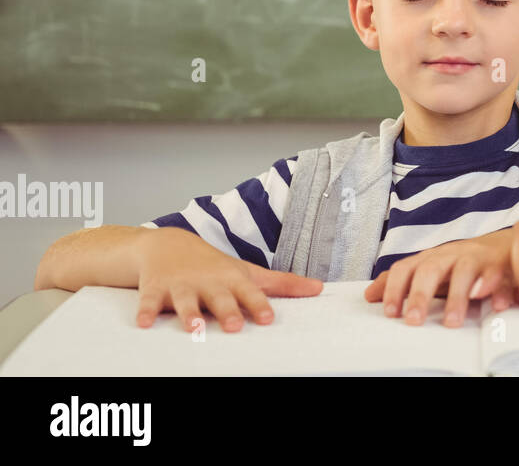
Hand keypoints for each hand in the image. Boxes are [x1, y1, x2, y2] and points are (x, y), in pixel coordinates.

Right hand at [135, 227, 322, 332]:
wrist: (169, 244)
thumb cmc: (214, 265)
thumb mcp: (248, 272)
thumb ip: (282, 284)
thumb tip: (318, 288)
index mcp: (232, 280)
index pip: (249, 293)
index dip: (259, 305)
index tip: (268, 319)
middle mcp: (208, 283)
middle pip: (219, 298)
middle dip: (226, 311)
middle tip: (234, 326)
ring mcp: (181, 286)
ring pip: (185, 301)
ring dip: (188, 314)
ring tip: (193, 328)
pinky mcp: (155, 289)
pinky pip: (149, 302)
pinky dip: (146, 312)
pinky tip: (145, 323)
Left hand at [363, 228, 518, 326]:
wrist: (502, 245)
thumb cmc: (459, 263)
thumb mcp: (428, 269)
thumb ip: (400, 281)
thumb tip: (369, 295)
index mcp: (431, 258)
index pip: (406, 268)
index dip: (395, 289)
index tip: (390, 313)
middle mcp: (452, 255)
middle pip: (432, 269)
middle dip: (421, 295)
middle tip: (414, 321)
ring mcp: (477, 257)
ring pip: (465, 271)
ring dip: (458, 297)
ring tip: (452, 322)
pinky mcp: (502, 264)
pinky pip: (500, 275)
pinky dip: (499, 290)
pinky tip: (496, 305)